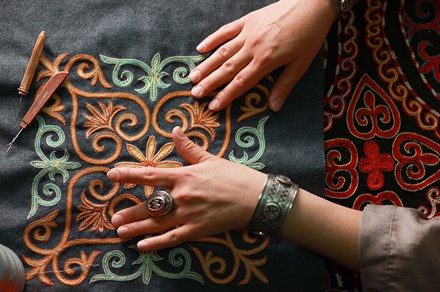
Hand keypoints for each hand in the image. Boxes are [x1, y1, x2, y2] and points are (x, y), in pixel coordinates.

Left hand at [107, 127, 266, 250]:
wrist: (255, 197)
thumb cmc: (233, 176)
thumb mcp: (210, 158)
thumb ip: (188, 147)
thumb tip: (175, 130)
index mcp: (184, 176)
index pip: (150, 175)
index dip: (129, 175)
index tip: (111, 176)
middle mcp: (182, 196)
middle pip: (150, 204)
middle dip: (130, 211)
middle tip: (113, 217)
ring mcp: (189, 214)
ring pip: (157, 223)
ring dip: (137, 228)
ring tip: (120, 231)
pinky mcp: (197, 229)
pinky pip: (173, 238)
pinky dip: (157, 243)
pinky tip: (142, 246)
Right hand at [189, 0, 334, 111]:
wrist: (312, 4)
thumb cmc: (309, 35)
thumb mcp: (301, 64)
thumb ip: (285, 85)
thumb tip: (274, 108)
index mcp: (266, 61)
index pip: (241, 82)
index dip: (226, 96)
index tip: (212, 106)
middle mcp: (253, 47)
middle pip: (226, 69)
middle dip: (209, 83)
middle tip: (194, 94)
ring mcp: (248, 32)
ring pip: (222, 52)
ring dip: (206, 65)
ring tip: (192, 77)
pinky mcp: (247, 20)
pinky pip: (225, 31)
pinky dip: (212, 39)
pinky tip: (200, 49)